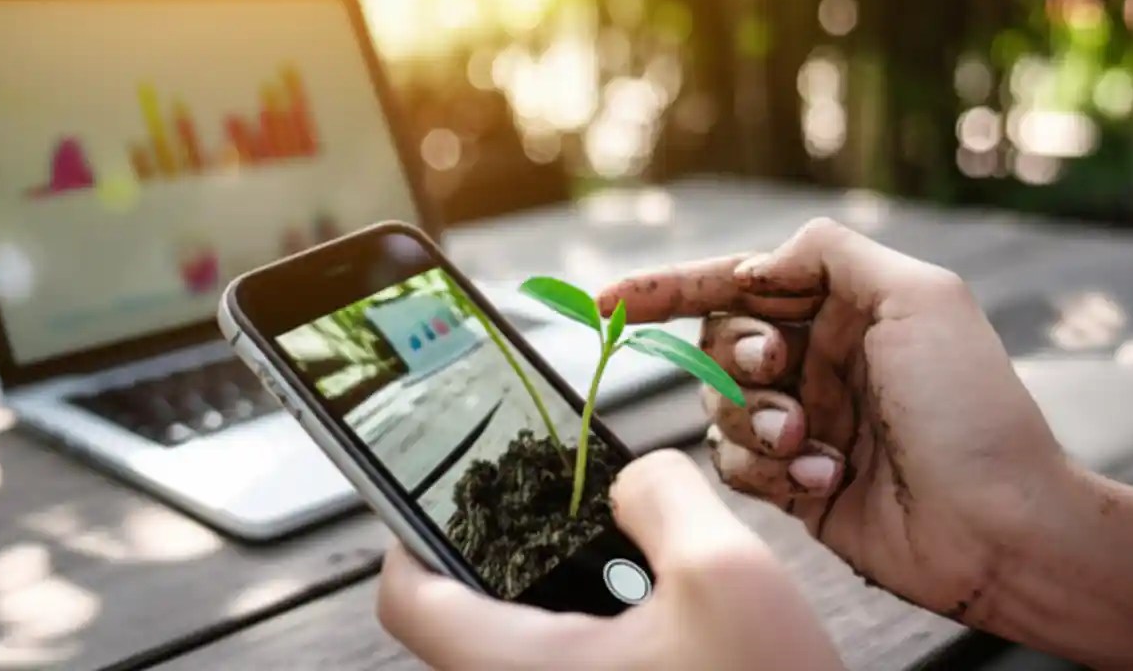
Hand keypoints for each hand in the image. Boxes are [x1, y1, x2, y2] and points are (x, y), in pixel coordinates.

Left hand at [378, 450, 841, 670]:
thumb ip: (663, 495)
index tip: (450, 493)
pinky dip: (593, 631)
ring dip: (560, 593)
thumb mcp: (726, 572)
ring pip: (523, 646)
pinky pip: (569, 669)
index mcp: (520, 668)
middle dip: (508, 551)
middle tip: (560, 511)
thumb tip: (632, 480)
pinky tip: (654, 612)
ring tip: (622, 559)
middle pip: (463, 617)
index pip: (405, 600)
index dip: (409, 534)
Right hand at [596, 218, 1068, 620]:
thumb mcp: (920, 296)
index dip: (665, 288)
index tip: (606, 302)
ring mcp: (801, 421)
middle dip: (735, 356)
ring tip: (808, 443)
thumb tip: (752, 265)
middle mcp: (815, 360)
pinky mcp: (792, 481)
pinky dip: (767, 471)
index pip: (735, 283)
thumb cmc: (970, 408)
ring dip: (754, 421)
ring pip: (717, 407)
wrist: (998, 526)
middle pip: (716, 341)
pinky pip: (734, 465)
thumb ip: (829, 252)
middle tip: (779, 371)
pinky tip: (824, 479)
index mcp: (842, 307)